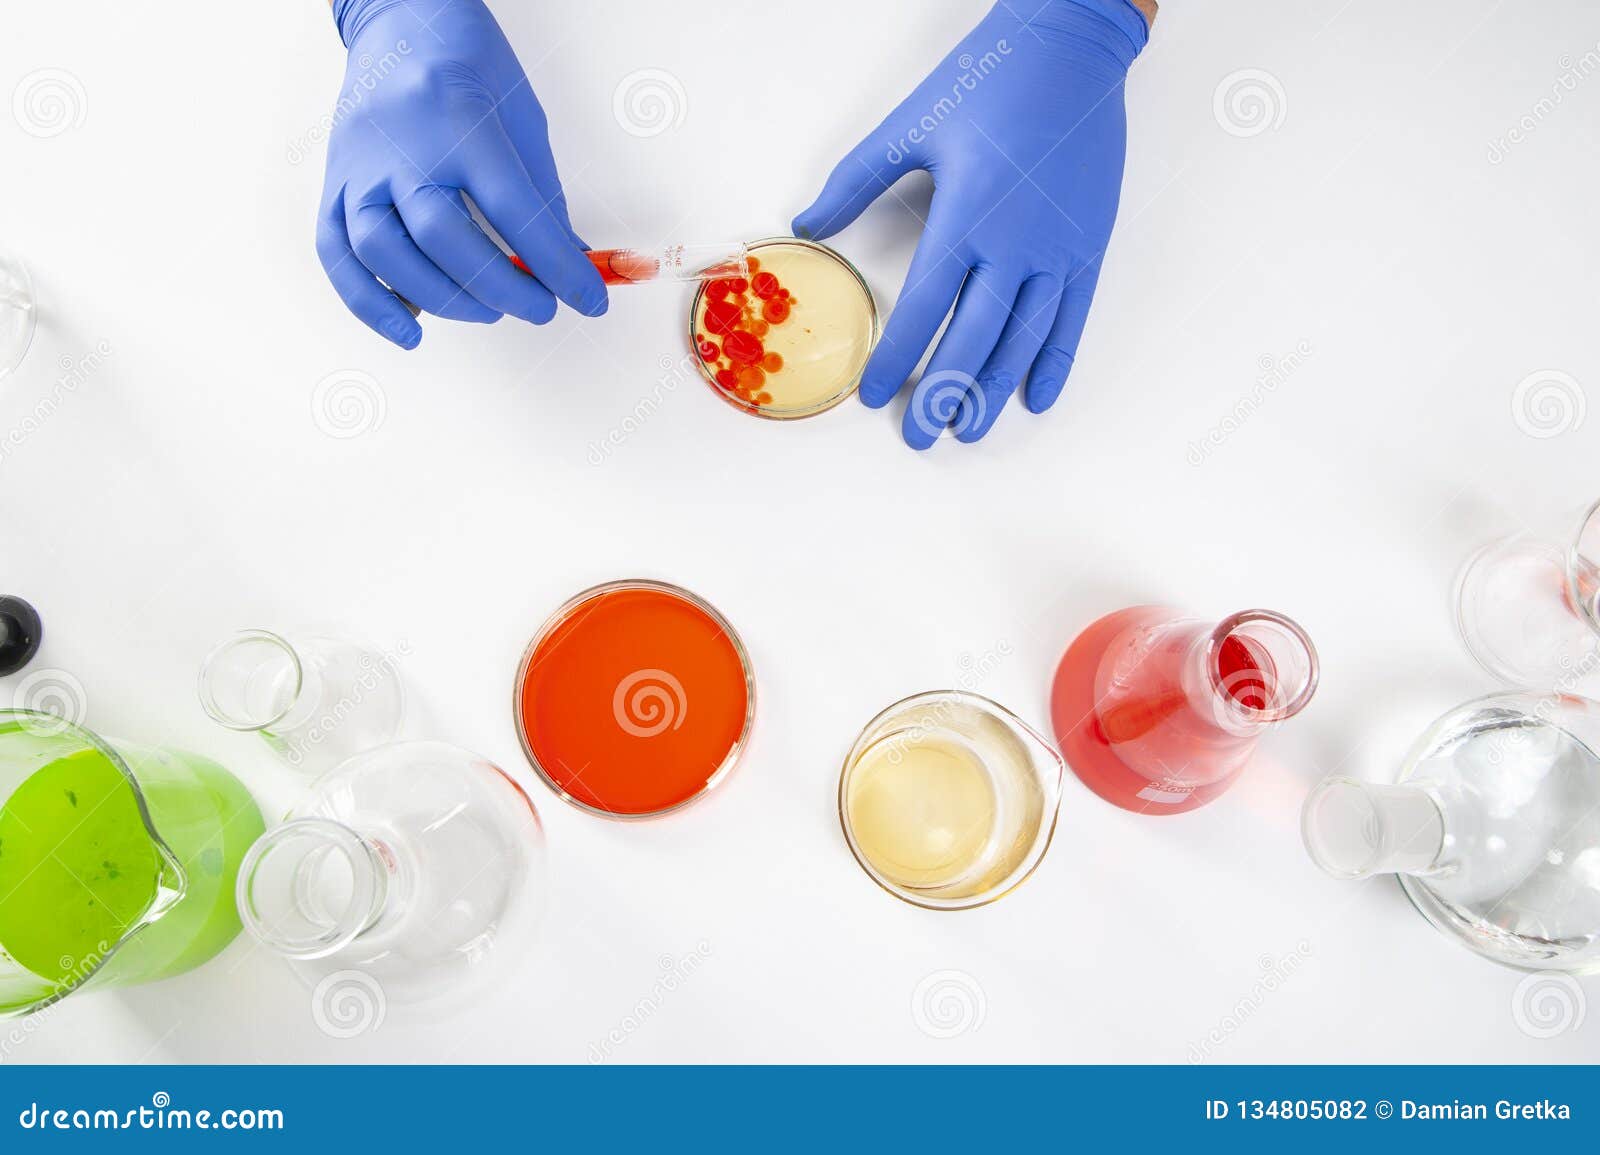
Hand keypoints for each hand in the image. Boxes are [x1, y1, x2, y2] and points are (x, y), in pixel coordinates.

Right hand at [318, 0, 606, 347]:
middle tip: (540, 308)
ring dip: (443, 298)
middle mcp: (401, 145)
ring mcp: (359, 166)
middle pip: (443, 237)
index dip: (556, 265)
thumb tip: (570, 263)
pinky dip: (370, 303)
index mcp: (460, 120)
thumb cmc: (468, 63)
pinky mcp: (334, 184)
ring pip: (385, 252)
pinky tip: (410, 330)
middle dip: (501, 287)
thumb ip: (542, 195)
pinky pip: (337, 255)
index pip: (514, 209)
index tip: (588, 299)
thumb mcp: (523, 119)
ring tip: (488, 310)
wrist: (400, 18)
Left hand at [793, 0, 1148, 447]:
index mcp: (965, 215)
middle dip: (944, 394)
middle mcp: (1014, 242)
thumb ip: (854, 183)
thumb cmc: (988, 82)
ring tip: (970, 430)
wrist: (1070, 50)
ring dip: (995, 392)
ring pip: (1023, 340)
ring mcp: (1057, 249)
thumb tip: (806, 224)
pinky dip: (1054, 362)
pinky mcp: (1087, 246)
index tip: (876, 395)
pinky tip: (1035, 397)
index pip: (924, 307)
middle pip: (974, 339)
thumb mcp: (911, 128)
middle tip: (921, 436)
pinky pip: (1071, 319)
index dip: (898, 357)